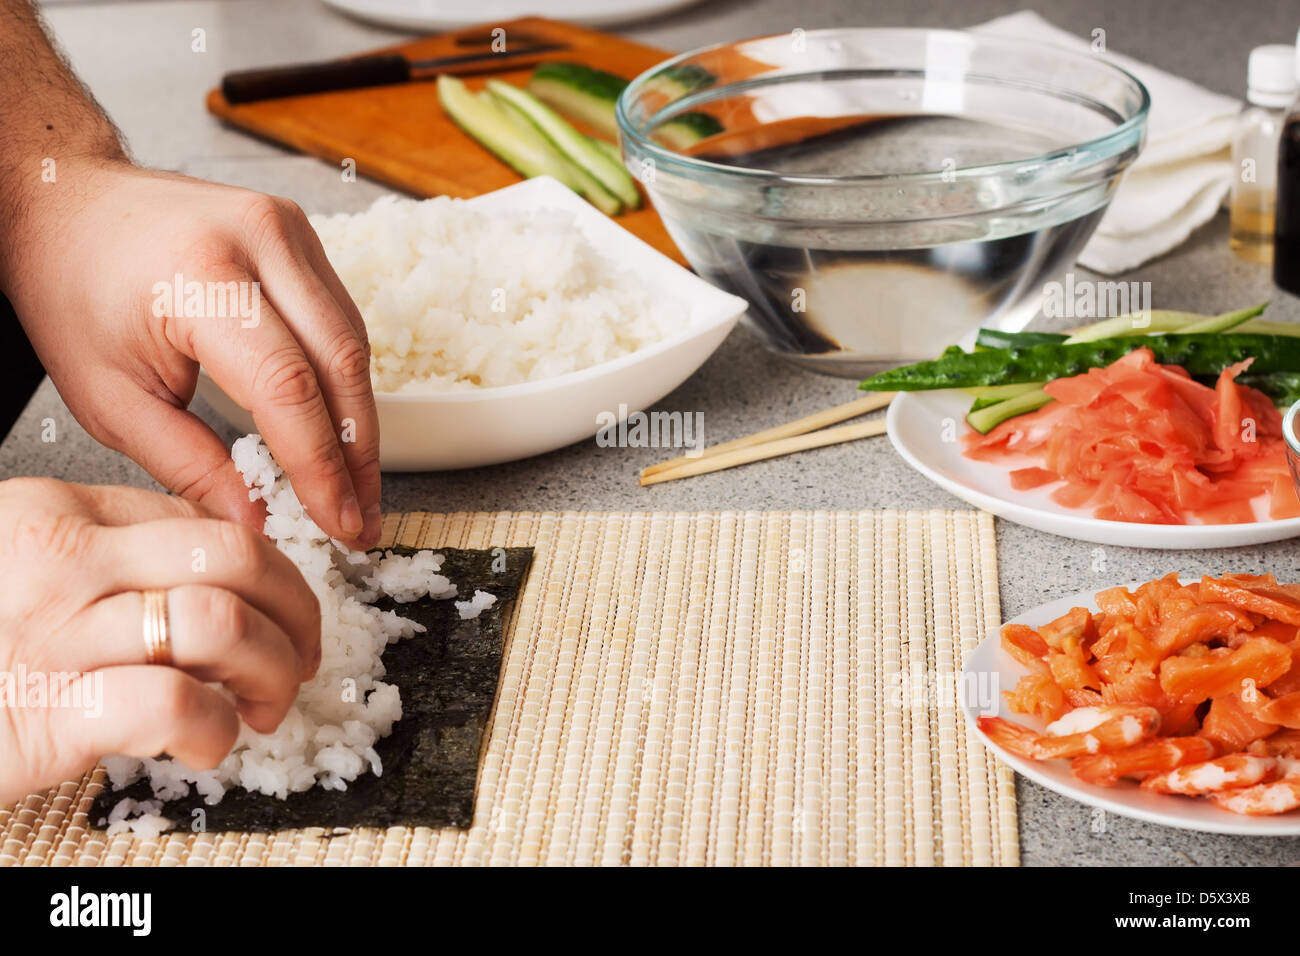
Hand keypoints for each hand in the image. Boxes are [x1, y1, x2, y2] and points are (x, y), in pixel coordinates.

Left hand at [0, 159, 380, 547]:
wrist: (66, 204)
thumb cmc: (74, 292)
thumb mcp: (110, 398)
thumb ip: (188, 463)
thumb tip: (255, 521)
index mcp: (202, 277)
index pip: (287, 387)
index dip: (320, 465)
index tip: (337, 522)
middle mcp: (261, 240)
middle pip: (342, 363)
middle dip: (358, 454)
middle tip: (363, 519)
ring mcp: (290, 230)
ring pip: (354, 344)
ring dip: (362, 424)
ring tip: (358, 487)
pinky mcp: (303, 236)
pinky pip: (343, 321)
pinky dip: (347, 382)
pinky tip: (342, 430)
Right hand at [0, 477, 319, 804]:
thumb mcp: (32, 576)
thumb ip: (113, 561)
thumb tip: (228, 576)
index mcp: (58, 516)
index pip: (205, 523)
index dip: (271, 572)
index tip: (286, 610)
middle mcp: (61, 563)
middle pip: (233, 559)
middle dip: (295, 612)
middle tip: (299, 656)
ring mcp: (54, 635)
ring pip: (220, 622)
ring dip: (269, 672)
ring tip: (262, 705)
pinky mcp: (50, 713)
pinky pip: (174, 701)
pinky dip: (215, 726)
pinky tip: (209, 742)